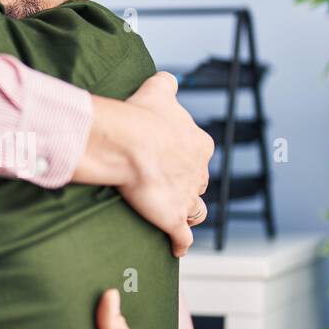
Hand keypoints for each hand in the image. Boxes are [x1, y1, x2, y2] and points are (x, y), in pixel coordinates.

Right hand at [120, 73, 212, 255]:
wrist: (128, 142)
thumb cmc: (141, 116)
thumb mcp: (157, 90)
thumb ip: (167, 85)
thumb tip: (169, 80)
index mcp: (199, 143)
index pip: (199, 153)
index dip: (184, 157)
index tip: (169, 158)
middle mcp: (199, 171)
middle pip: (198, 181)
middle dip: (187, 185)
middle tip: (166, 186)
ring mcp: (187, 196)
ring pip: (197, 210)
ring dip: (189, 213)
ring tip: (175, 216)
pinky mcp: (174, 218)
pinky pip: (183, 237)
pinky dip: (181, 243)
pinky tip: (177, 248)